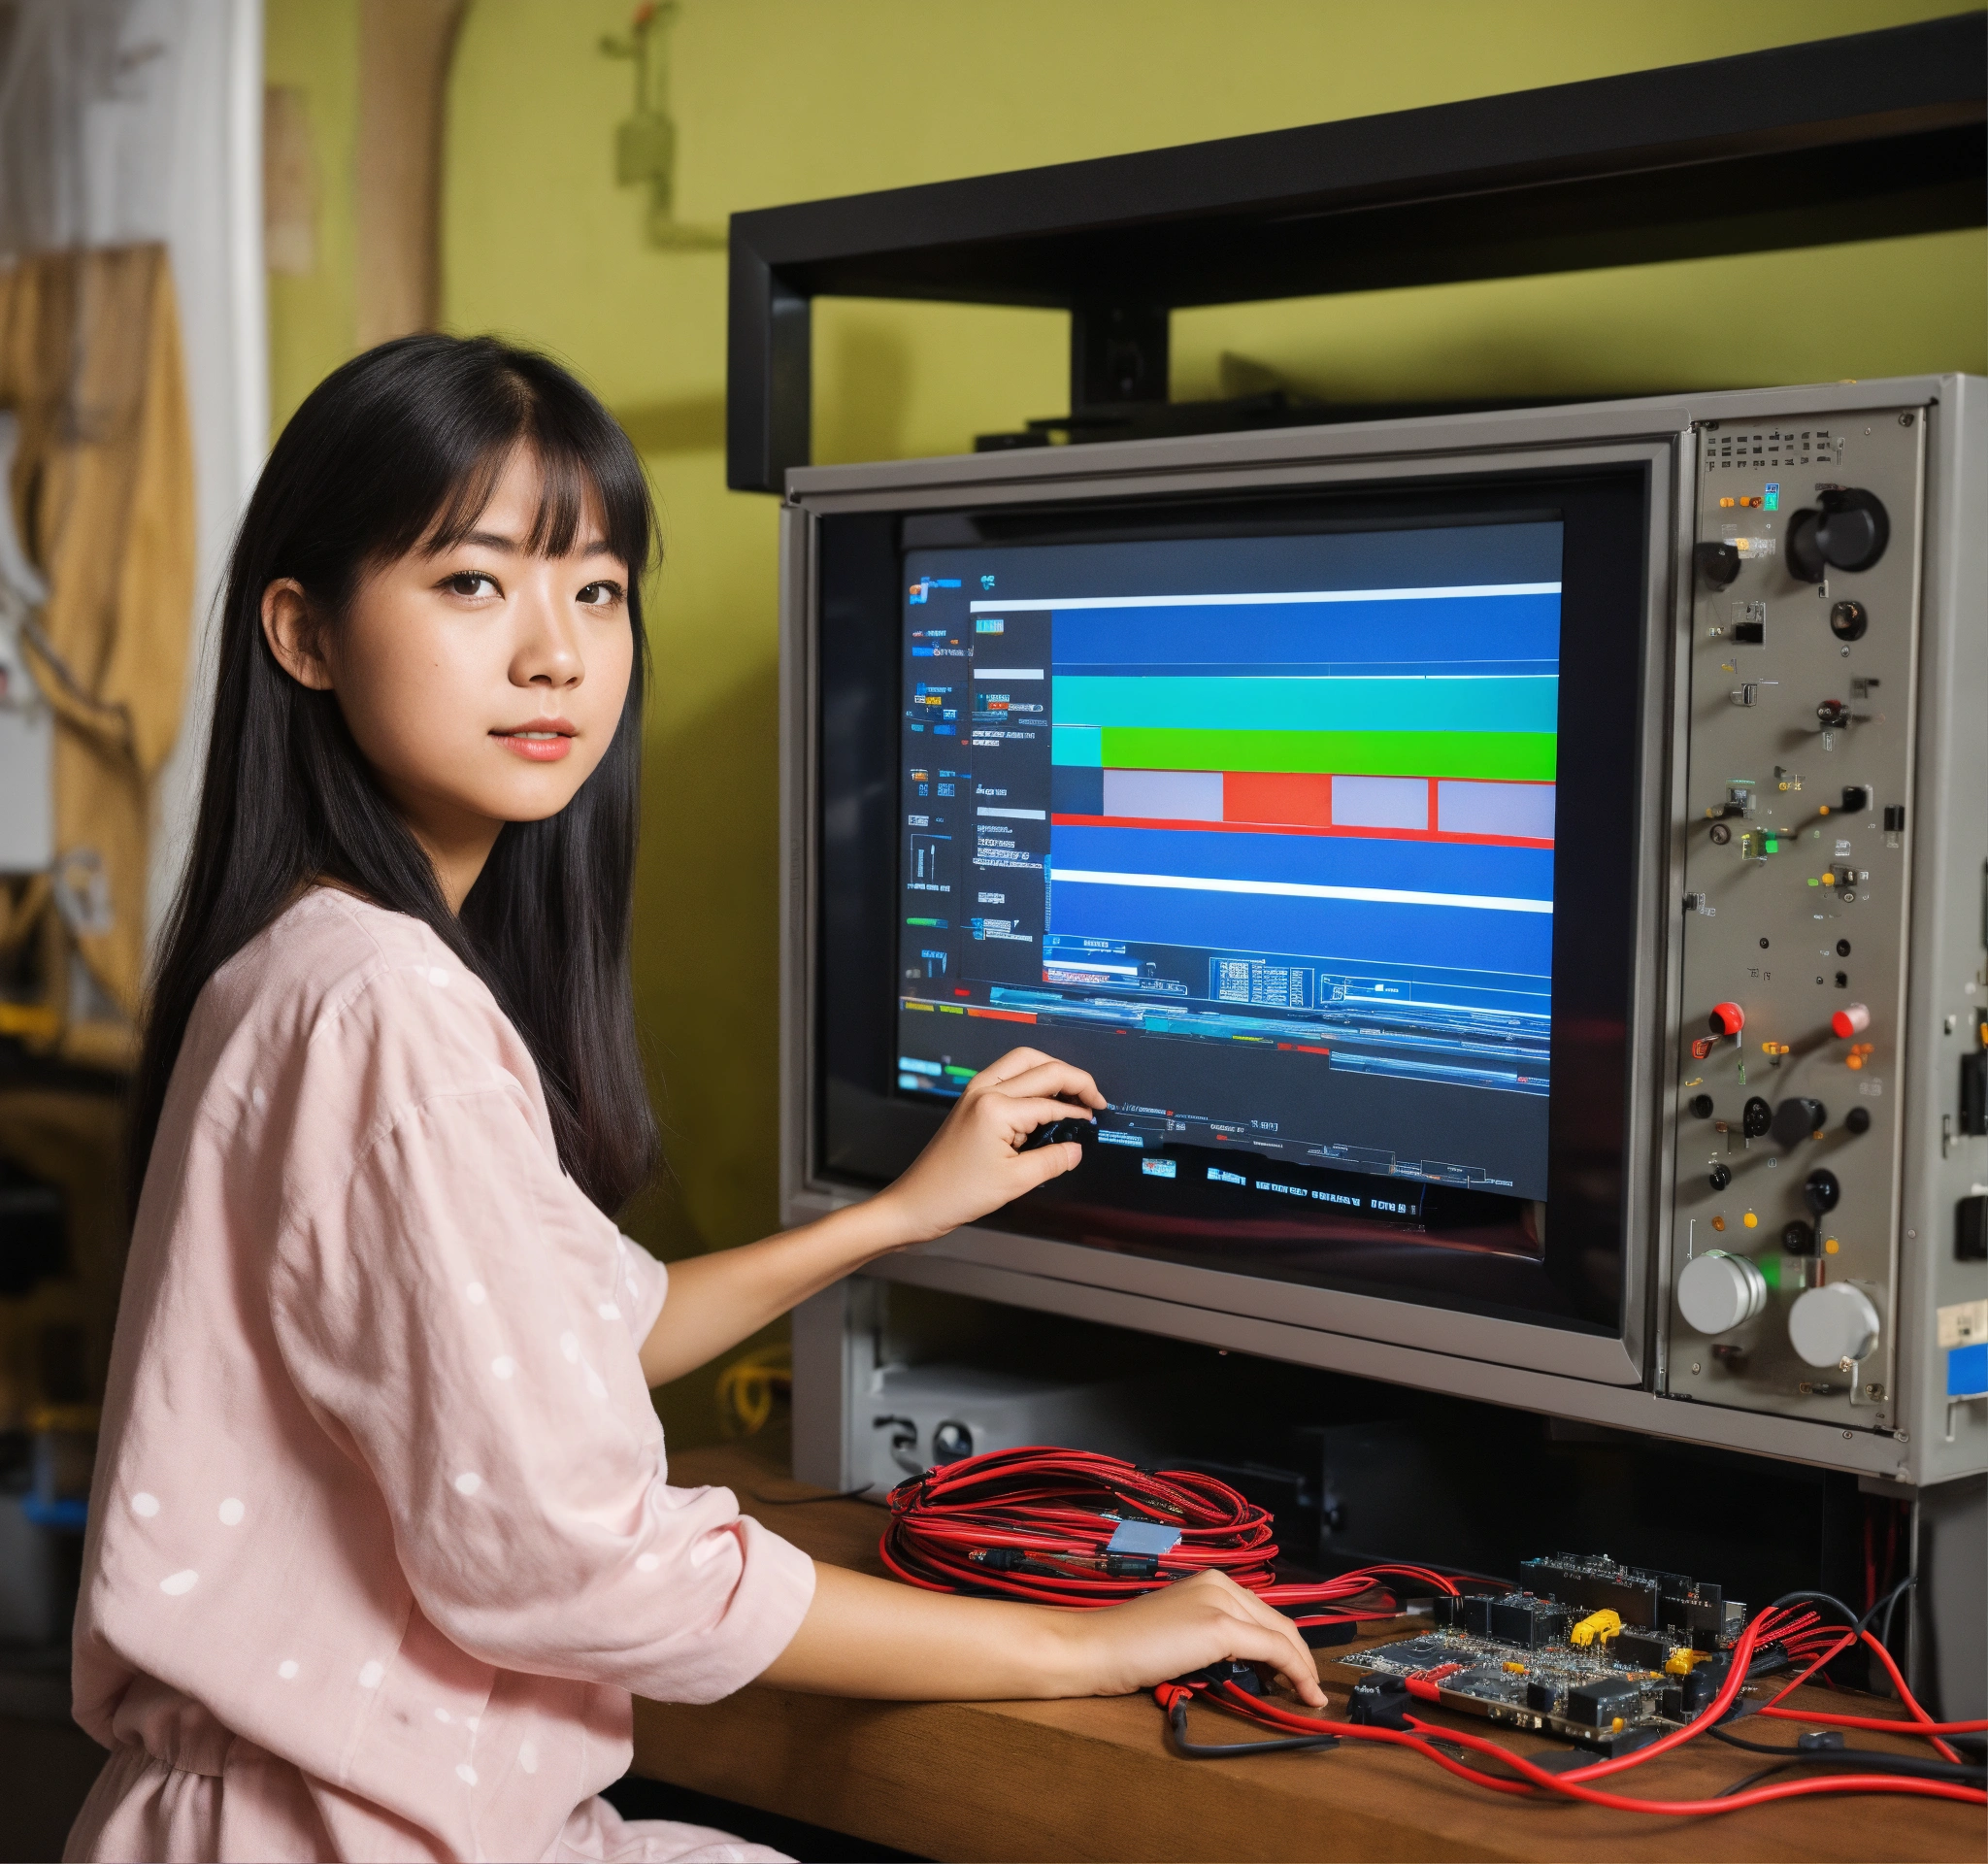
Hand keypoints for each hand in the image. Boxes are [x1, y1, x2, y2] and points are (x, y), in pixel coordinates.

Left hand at [872, 1047, 1104, 1245]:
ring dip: (1052, 1071)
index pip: (1051, 1102)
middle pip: (1041, 1066)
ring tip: (1074, 1093)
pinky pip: (1007, 1075)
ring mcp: (975, 1091)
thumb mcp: (1016, 1181)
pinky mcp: (970, 1099)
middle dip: (1074, 1079)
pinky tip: (1044, 1101)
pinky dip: (1031, 1080)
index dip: (1078, 1111)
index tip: (1096, 1119)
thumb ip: (1053, 1160)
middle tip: (1095, 1099)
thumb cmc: (959, 1194)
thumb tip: (1077, 1148)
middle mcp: (985, 1090)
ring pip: (1023, 1061)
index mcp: (996, 1108)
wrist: (917, 1202)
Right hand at [1056, 1570, 1325, 1705]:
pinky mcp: (1220, 1626)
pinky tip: (1304, 1692)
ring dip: (1302, 1668)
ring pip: (1281, 1635)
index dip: (1287, 1646)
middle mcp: (1219, 1583)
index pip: (1263, 1614)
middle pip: (1279, 1623)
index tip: (1298, 1675)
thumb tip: (1244, 1664)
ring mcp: (1220, 1601)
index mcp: (1209, 1581)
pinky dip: (1296, 1672)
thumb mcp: (1181, 1637)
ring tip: (1309, 1696)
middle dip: (1301, 1658)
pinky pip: (1273, 1650)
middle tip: (1310, 1690)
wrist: (1097, 1648)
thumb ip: (1212, 1640)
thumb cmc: (1127, 1648)